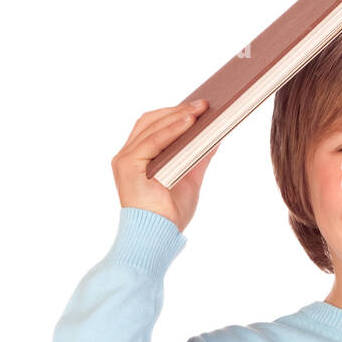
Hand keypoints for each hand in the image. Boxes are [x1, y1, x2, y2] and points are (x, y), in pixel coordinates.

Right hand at [112, 99, 218, 231]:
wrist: (158, 238)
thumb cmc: (170, 214)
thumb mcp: (190, 178)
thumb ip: (199, 155)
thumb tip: (216, 133)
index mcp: (138, 157)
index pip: (154, 125)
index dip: (175, 111)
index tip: (200, 103)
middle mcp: (126, 155)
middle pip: (151, 121)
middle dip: (179, 109)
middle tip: (206, 103)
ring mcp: (124, 159)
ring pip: (152, 127)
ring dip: (178, 115)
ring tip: (202, 108)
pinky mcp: (127, 165)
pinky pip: (152, 141)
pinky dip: (172, 129)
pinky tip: (191, 122)